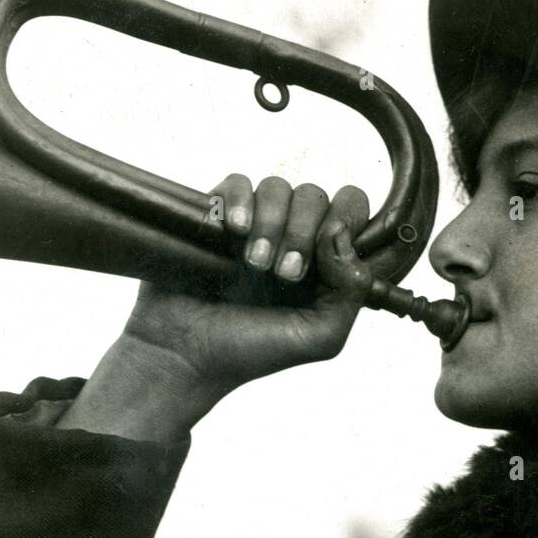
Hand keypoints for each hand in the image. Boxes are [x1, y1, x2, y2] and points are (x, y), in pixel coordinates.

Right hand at [123, 175, 373, 393]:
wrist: (185, 355)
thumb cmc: (251, 351)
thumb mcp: (320, 338)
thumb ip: (351, 293)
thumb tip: (342, 236)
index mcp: (323, 266)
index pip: (353, 215)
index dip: (349, 223)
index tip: (326, 257)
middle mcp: (292, 241)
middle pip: (316, 197)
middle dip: (304, 232)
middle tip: (283, 274)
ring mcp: (254, 227)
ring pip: (278, 188)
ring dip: (272, 225)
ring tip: (253, 264)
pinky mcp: (218, 217)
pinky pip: (238, 183)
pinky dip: (241, 201)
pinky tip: (235, 231)